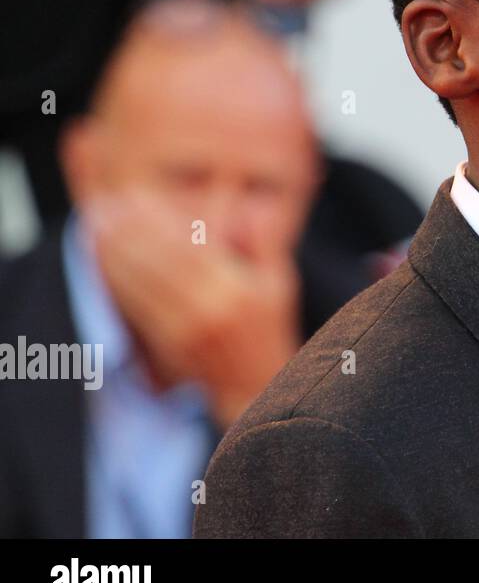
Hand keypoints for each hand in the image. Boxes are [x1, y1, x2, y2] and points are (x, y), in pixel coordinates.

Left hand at [86, 190, 300, 428]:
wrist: (257, 387)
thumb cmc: (269, 330)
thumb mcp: (278, 282)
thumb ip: (262, 241)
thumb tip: (244, 204)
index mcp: (239, 288)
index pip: (190, 244)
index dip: (160, 219)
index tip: (138, 196)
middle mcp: (210, 308)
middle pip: (160, 260)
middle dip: (130, 230)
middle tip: (106, 204)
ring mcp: (186, 329)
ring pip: (142, 283)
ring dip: (114, 252)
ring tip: (95, 226)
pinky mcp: (168, 346)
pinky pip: (136, 308)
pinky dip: (117, 283)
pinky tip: (103, 264)